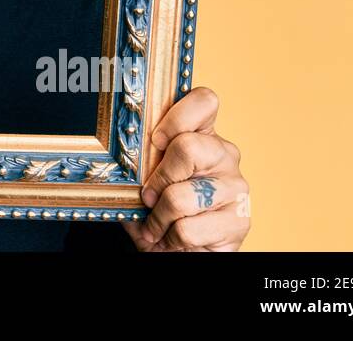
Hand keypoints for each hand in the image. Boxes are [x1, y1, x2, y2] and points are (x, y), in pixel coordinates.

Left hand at [120, 86, 249, 250]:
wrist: (179, 251)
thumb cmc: (158, 209)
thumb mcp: (142, 179)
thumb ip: (138, 160)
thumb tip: (113, 149)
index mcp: (202, 134)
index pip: (204, 101)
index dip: (176, 117)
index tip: (155, 141)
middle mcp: (224, 154)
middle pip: (189, 146)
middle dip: (158, 178)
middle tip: (148, 196)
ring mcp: (236, 187)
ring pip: (182, 196)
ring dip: (159, 217)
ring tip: (158, 224)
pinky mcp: (240, 220)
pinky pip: (188, 228)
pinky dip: (170, 238)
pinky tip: (173, 238)